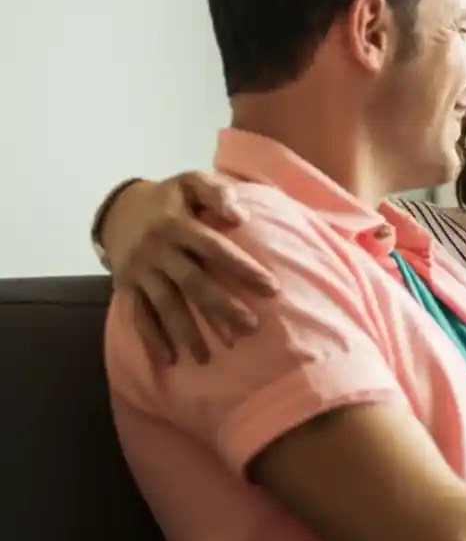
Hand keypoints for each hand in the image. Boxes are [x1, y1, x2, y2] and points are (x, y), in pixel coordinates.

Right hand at [99, 172, 278, 363]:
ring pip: (166, 305)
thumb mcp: (190, 181)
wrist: (118, 208)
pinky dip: (153, 339)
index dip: (242, 268)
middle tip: (251, 327)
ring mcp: (140, 271)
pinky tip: (171, 359)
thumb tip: (240, 215)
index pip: (214, 249)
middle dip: (222, 308)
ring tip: (210, 356)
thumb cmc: (169, 197)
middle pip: (193, 283)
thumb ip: (216, 192)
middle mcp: (157, 250)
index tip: (271, 288)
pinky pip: (138, 316)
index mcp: (176, 223)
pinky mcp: (127, 287)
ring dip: (187, 332)